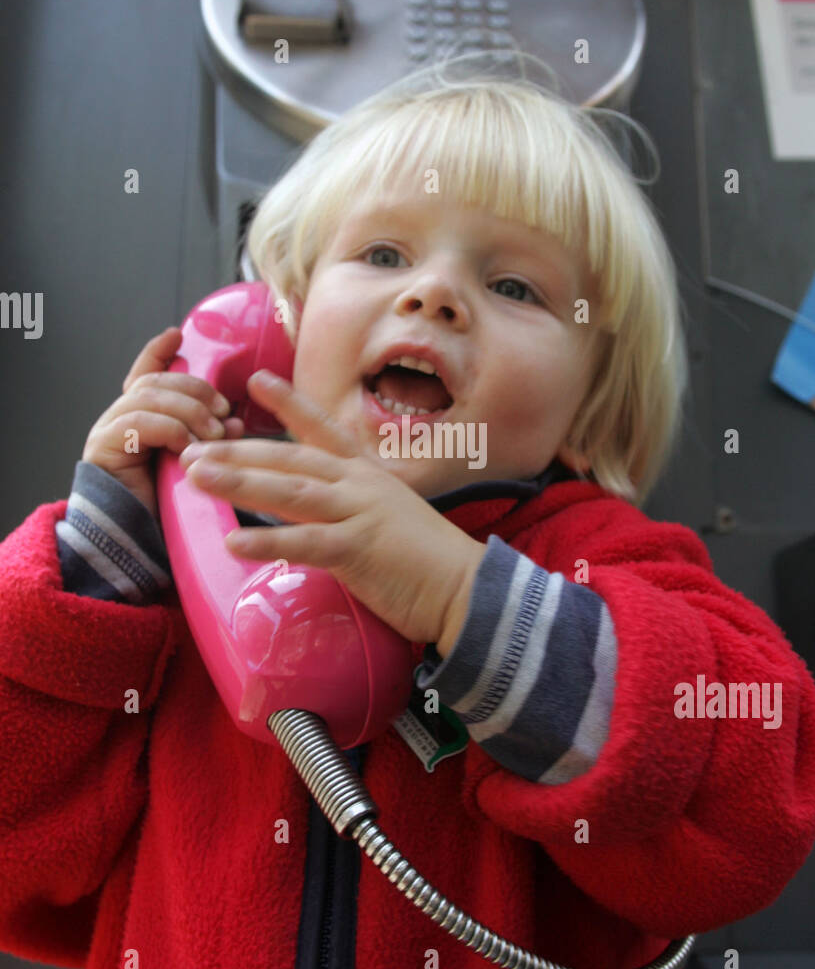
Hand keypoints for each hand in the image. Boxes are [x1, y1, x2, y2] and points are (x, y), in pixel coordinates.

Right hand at [82, 327, 244, 518]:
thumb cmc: (171, 512)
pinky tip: (187, 446)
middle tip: (224, 413)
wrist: (139, 550)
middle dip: (196, 389)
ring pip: (149, 396)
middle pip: (157, 381)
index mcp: (142, 420)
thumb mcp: (198, 466)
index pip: (145, 373)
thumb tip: (237, 423)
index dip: (158, 351)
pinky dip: (170, 428)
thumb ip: (213, 440)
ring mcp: (108, 431)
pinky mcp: (103, 448)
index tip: (176, 334)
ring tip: (214, 434)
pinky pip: (139, 421)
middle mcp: (121, 419)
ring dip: (189, 410)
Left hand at [178, 371, 484, 648]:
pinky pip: (305, 544)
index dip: (289, 403)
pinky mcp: (359, 550)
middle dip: (238, 453)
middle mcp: (360, 485)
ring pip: (290, 492)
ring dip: (240, 482)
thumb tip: (318, 513)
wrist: (468, 588)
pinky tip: (233, 543)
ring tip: (197, 477)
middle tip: (191, 450)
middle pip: (290, 460)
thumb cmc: (428, 561)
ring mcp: (360, 514)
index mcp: (368, 475)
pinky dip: (268, 543)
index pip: (323, 431)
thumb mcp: (388, 518)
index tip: (257, 379)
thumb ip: (351, 509)